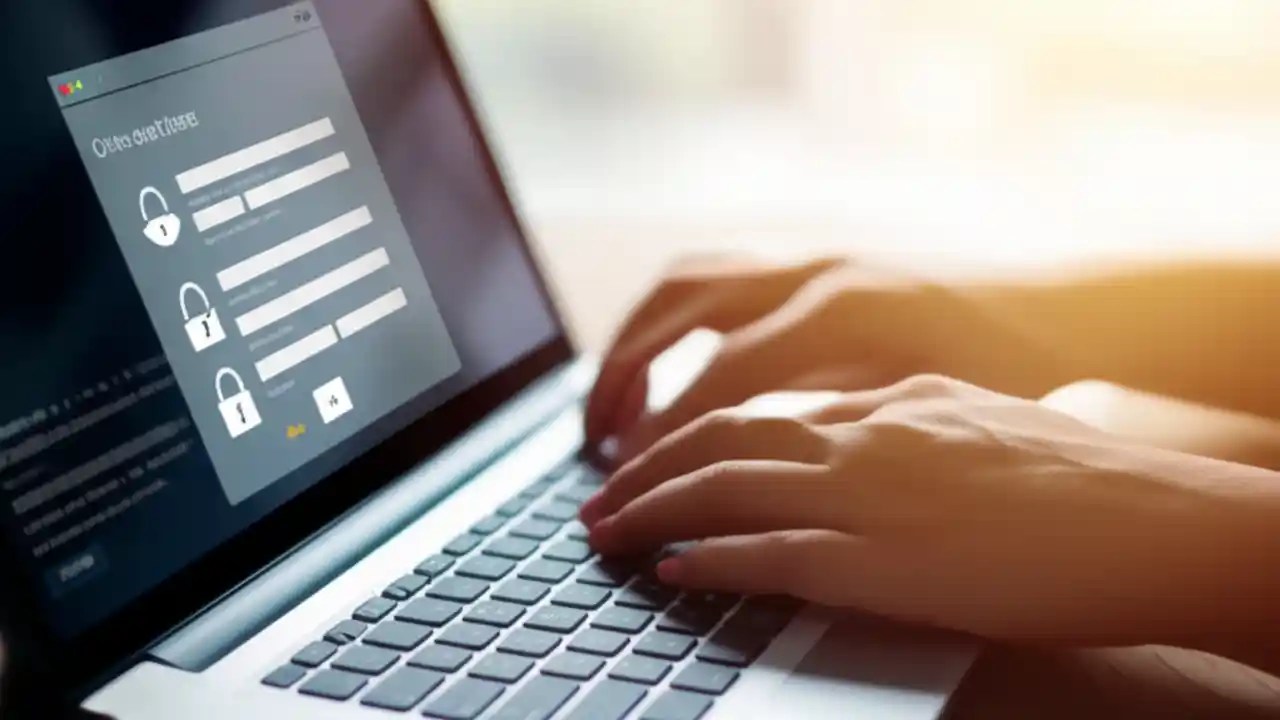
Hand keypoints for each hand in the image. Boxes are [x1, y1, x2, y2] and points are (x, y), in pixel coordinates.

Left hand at [582, 375, 1277, 644]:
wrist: (1143, 519)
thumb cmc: (1072, 478)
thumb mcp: (970, 420)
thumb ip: (896, 420)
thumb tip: (837, 433)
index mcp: (882, 400)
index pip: (756, 406)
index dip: (687, 432)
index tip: (649, 456)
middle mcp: (860, 436)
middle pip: (718, 437)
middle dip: (644, 468)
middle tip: (597, 497)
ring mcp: (866, 495)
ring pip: (725, 490)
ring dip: (652, 511)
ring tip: (605, 534)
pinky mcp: (881, 561)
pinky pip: (768, 557)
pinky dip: (710, 563)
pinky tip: (673, 574)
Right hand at [586, 255, 1070, 461]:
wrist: (1063, 306)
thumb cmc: (1009, 370)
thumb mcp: (929, 410)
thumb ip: (837, 432)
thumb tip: (753, 471)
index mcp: (848, 310)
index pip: (728, 375)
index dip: (674, 432)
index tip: (636, 479)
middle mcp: (816, 269)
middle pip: (683, 311)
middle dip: (625, 376)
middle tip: (596, 442)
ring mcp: (809, 254)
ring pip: (687, 279)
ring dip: (635, 338)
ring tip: (609, 402)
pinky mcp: (809, 257)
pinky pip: (717, 274)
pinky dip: (672, 317)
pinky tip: (662, 361)